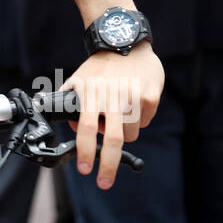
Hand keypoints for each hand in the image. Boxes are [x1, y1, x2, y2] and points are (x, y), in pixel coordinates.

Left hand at [62, 43, 163, 188]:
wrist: (124, 39)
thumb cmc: (99, 65)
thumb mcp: (78, 79)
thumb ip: (72, 102)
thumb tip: (75, 129)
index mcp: (91, 92)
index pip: (87, 128)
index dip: (87, 151)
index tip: (85, 170)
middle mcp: (112, 95)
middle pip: (114, 139)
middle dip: (108, 166)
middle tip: (104, 182)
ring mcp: (133, 96)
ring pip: (130, 133)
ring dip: (124, 132)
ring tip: (119, 112)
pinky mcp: (151, 96)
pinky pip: (145, 121)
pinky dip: (138, 118)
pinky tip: (133, 100)